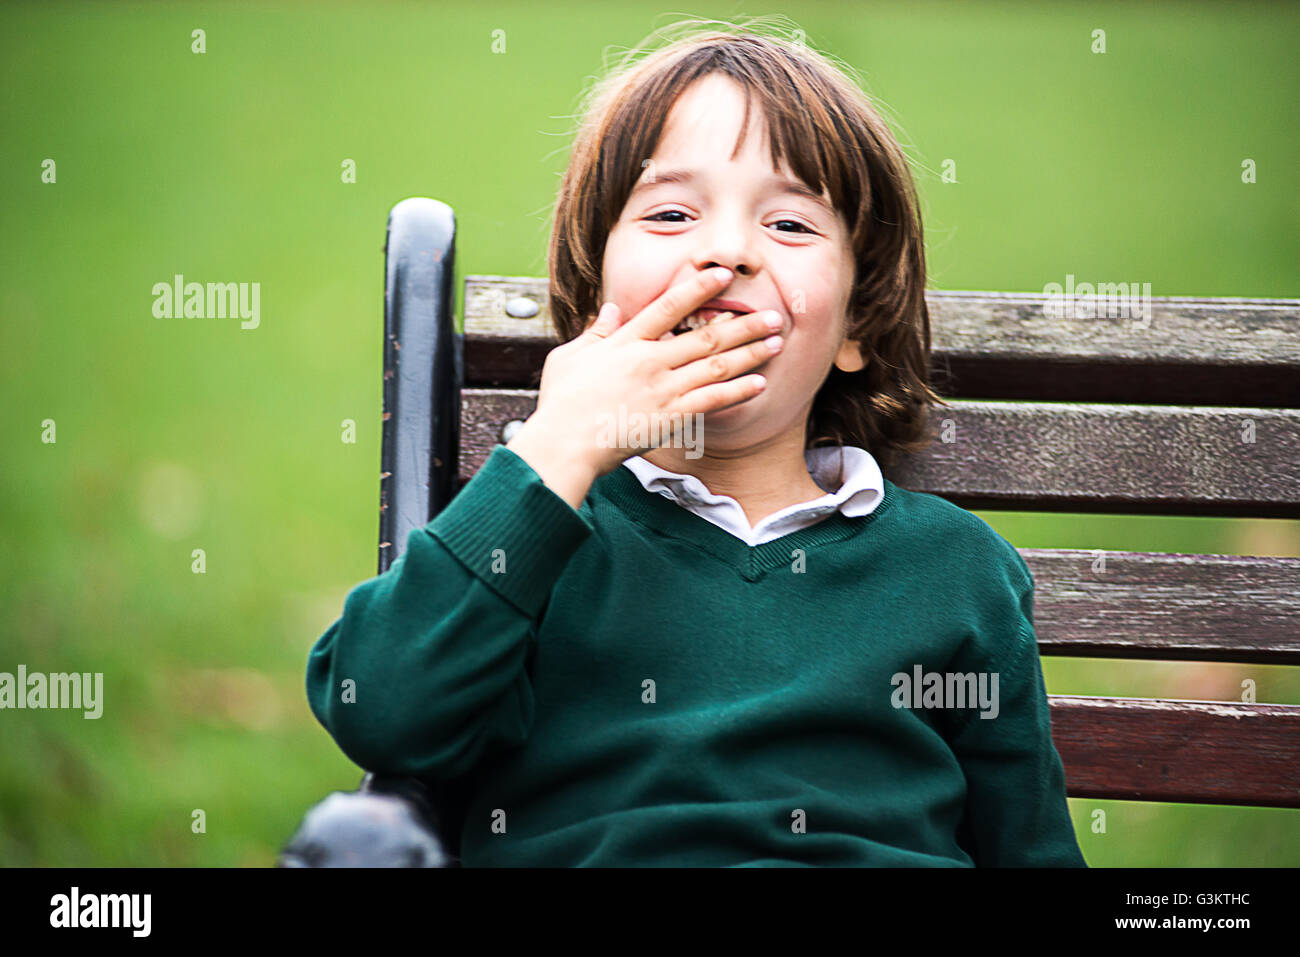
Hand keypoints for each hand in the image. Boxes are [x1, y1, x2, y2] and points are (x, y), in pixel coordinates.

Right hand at [505, 267, 783, 505]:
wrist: (565, 444)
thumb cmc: (561, 404)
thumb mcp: (569, 358)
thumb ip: (595, 332)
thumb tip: (610, 310)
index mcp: (626, 342)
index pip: (669, 306)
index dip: (698, 288)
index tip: (722, 275)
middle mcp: (651, 360)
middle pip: (706, 336)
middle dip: (743, 324)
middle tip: (773, 314)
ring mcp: (663, 388)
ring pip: (717, 365)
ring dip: (751, 353)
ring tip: (777, 342)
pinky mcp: (671, 417)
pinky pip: (712, 400)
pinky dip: (738, 391)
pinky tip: (760, 383)